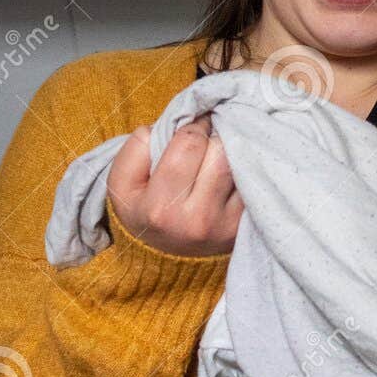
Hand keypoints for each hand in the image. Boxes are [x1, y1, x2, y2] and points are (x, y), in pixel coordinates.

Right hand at [105, 115, 242, 256]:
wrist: (163, 255)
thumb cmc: (142, 209)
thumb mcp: (122, 183)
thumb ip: (139, 147)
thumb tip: (175, 122)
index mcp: (161, 207)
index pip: (189, 142)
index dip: (194, 123)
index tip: (195, 122)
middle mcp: (197, 220)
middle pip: (221, 152)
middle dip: (215, 136)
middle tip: (209, 136)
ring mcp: (225, 225)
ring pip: (241, 164)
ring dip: (233, 149)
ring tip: (220, 151)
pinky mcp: (244, 226)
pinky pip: (254, 181)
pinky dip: (245, 168)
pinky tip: (234, 168)